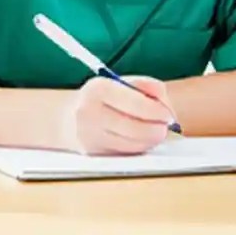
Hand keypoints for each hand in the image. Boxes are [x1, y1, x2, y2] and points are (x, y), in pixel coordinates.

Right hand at [60, 76, 175, 154]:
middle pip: (134, 128)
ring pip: (131, 144)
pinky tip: (140, 139)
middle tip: (166, 127)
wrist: (67, 117)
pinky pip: (124, 153)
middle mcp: (88, 113)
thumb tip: (165, 107)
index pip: (135, 103)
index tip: (169, 115)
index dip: (157, 111)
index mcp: (98, 89)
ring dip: (149, 140)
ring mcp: (88, 136)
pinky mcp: (92, 153)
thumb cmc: (104, 97)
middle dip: (157, 129)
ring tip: (155, 132)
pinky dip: (138, 147)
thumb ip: (148, 87)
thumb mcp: (122, 82)